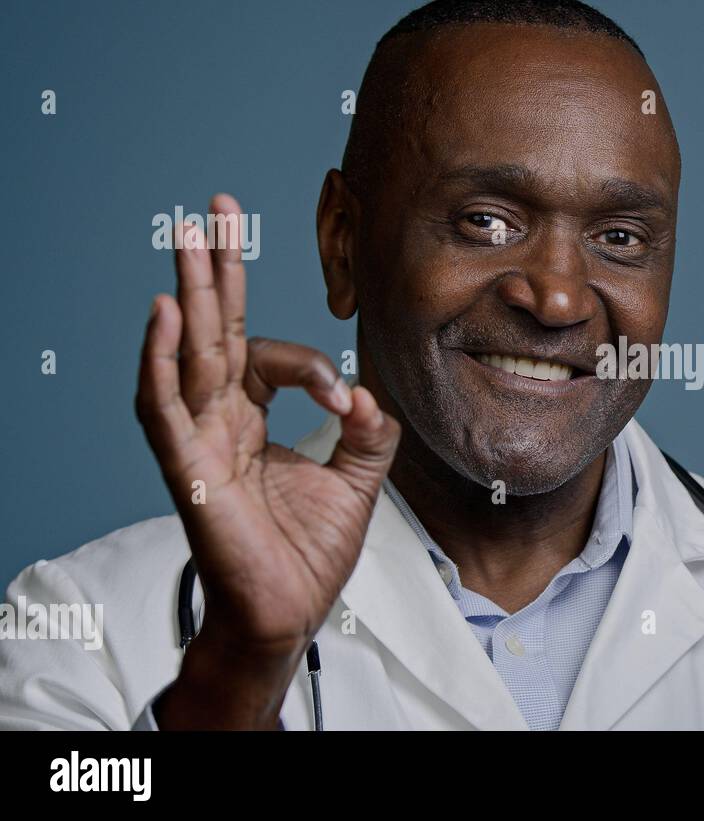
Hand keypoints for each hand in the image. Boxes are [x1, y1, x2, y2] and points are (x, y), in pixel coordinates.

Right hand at [136, 194, 399, 727]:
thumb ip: (369, 431)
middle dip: (215, 269)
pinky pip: (165, 407)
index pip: (269, 358)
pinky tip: (166, 311)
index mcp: (252, 419)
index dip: (313, 366)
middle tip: (214, 210)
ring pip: (188, 352)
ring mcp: (199, 441)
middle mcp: (219, 420)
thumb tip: (370, 391)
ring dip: (190, 292)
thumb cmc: (308, 553)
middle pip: (213, 330)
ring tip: (189, 236)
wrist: (289, 612)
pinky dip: (161, 360)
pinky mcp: (189, 469)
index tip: (348, 397)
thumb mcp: (358, 480)